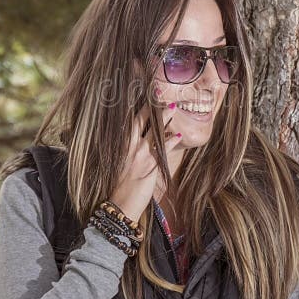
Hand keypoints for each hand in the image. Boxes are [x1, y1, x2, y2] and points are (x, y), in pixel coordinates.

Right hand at [108, 93, 180, 221]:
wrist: (119, 205)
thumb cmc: (121, 187)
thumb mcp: (123, 164)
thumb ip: (130, 151)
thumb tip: (141, 142)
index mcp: (121, 146)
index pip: (129, 122)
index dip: (138, 109)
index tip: (145, 97)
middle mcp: (129, 147)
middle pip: (140, 121)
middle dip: (149, 107)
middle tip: (158, 93)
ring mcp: (139, 155)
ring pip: (153, 131)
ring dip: (164, 118)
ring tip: (173, 107)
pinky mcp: (149, 165)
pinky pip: (162, 149)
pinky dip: (171, 141)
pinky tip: (178, 135)